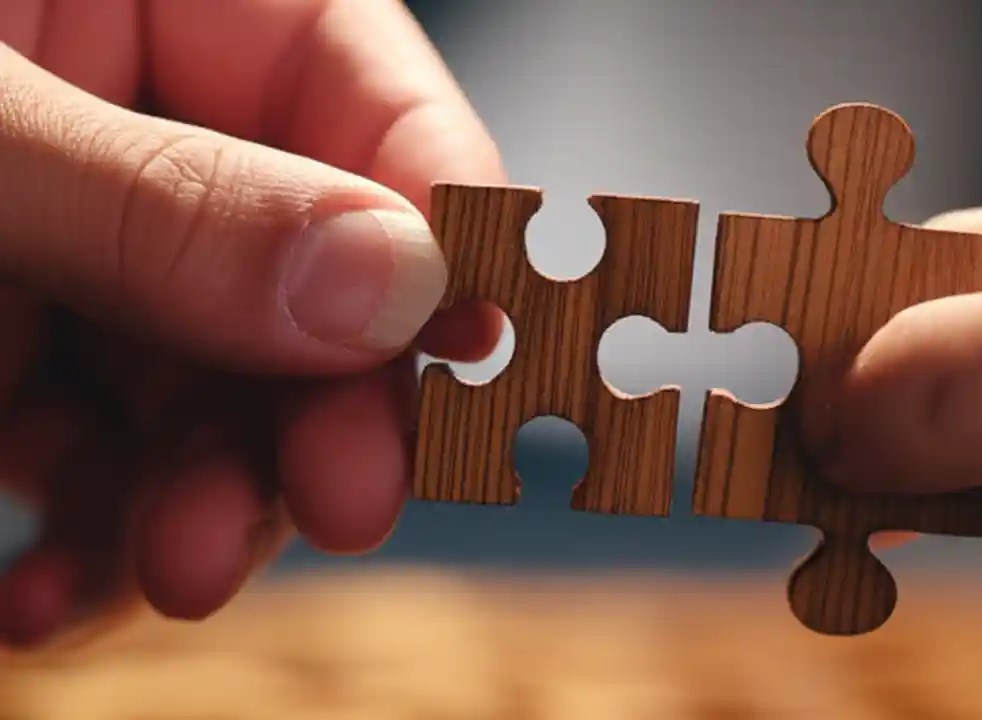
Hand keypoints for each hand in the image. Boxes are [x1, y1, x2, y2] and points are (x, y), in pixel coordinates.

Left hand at [0, 0, 503, 647]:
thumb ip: (168, 199)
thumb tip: (396, 287)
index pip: (371, 101)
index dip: (447, 231)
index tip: (492, 353)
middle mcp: (148, 118)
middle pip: (310, 274)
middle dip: (323, 405)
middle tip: (345, 501)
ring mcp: (87, 240)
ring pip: (217, 385)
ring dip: (209, 496)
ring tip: (175, 569)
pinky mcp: (25, 335)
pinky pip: (101, 440)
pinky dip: (91, 527)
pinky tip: (55, 590)